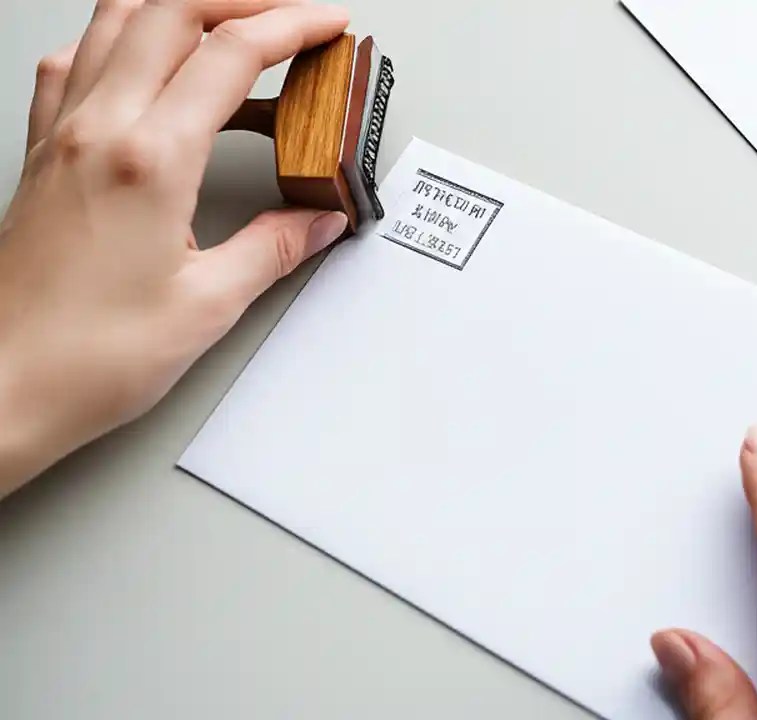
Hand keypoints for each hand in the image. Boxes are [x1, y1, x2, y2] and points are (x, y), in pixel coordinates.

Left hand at [0, 0, 350, 495]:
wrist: (4, 388)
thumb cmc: (86, 358)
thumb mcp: (208, 305)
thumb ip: (273, 247)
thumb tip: (316, 220)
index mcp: (148, 160)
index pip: (230, 55)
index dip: (291, 28)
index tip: (327, 26)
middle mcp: (96, 130)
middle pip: (170, 11)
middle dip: (241, 1)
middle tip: (289, 20)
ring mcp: (60, 136)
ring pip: (116, 22)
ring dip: (179, 10)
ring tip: (228, 30)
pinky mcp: (41, 155)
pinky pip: (76, 64)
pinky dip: (121, 43)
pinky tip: (146, 70)